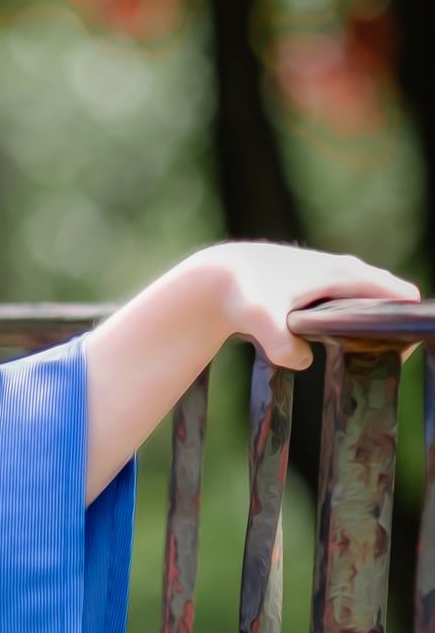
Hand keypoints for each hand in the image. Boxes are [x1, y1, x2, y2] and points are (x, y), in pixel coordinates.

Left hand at [84, 239, 422, 501]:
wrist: (224, 276)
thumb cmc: (245, 294)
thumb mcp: (260, 318)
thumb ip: (280, 342)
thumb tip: (303, 361)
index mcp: (343, 275)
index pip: (395, 292)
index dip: (407, 319)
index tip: (409, 347)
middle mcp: (347, 271)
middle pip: (389, 297)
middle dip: (397, 325)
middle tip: (394, 361)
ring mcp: (337, 276)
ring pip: (372, 300)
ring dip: (379, 325)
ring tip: (378, 357)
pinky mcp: (325, 286)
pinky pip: (356, 302)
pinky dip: (361, 322)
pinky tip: (353, 347)